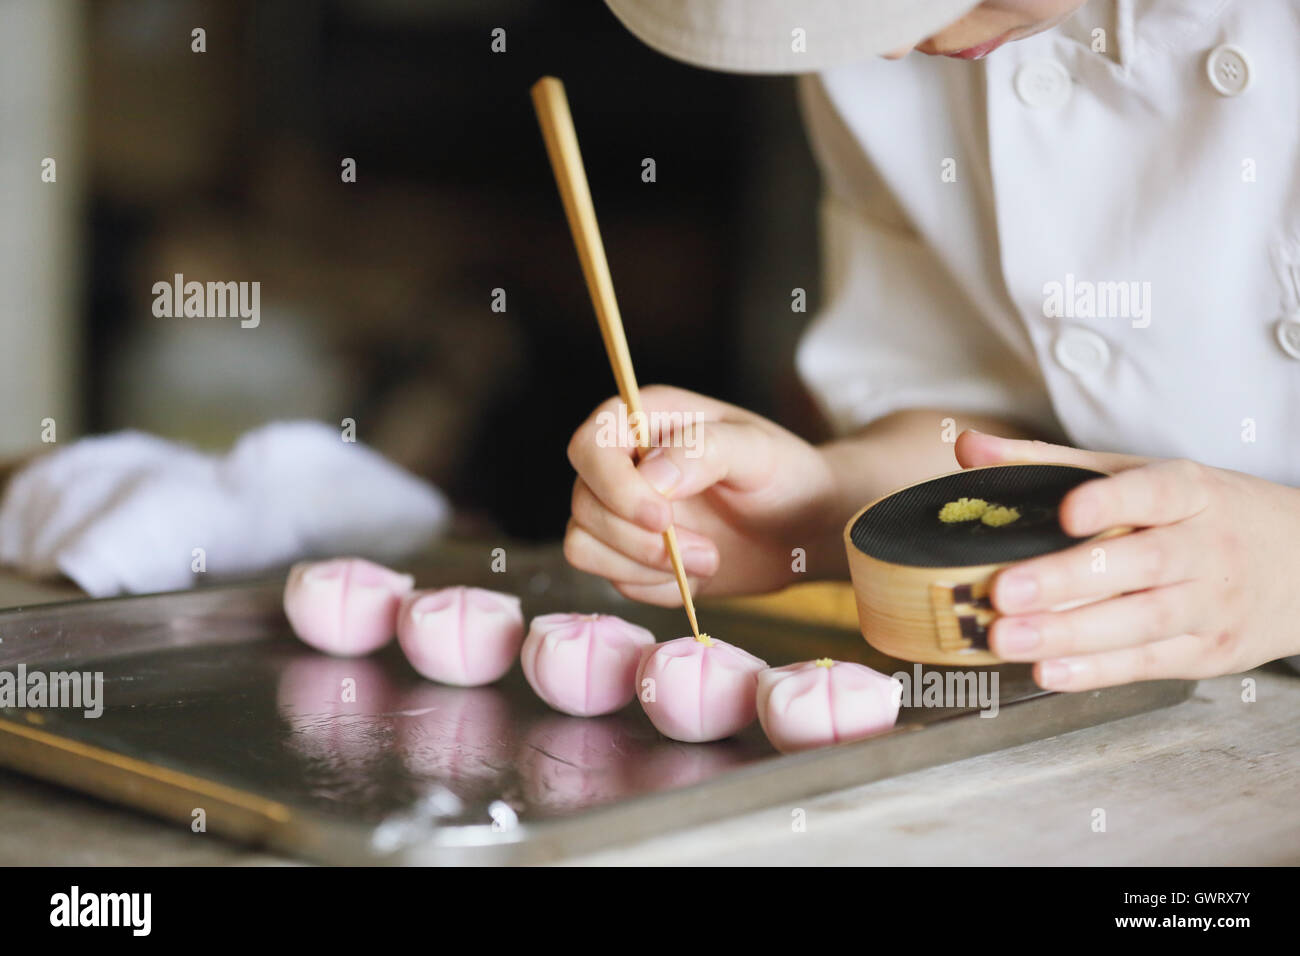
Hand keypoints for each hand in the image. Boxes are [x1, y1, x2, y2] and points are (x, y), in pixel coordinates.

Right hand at [564, 385, 838, 604]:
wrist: (803, 530)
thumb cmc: (786, 477)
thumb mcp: (758, 452)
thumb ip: (704, 449)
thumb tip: (650, 474)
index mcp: (649, 420)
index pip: (590, 445)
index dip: (612, 484)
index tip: (660, 515)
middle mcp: (625, 463)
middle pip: (583, 501)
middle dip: (636, 538)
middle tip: (705, 550)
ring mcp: (622, 511)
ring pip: (582, 545)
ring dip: (643, 565)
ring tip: (708, 559)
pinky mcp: (629, 554)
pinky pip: (612, 578)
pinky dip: (653, 587)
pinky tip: (696, 575)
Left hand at [956, 431, 1299, 689]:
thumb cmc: (1199, 515)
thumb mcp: (1139, 476)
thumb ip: (1049, 462)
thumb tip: (968, 445)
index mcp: (1189, 492)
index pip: (1153, 492)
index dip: (1111, 501)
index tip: (1067, 512)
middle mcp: (1204, 547)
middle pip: (1138, 563)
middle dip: (1066, 579)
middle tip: (1002, 591)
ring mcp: (1210, 603)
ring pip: (1141, 620)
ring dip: (1070, 634)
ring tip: (1008, 639)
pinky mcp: (1207, 652)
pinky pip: (1148, 663)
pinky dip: (1097, 671)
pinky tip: (1049, 672)